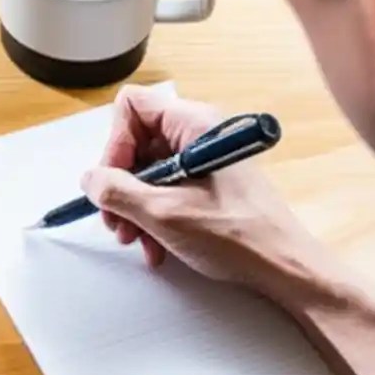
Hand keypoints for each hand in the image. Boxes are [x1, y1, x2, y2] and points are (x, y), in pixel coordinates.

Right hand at [78, 85, 318, 297]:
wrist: (284, 267)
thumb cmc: (237, 235)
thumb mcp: (163, 213)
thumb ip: (117, 192)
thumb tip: (90, 179)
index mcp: (194, 125)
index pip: (132, 107)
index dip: (114, 143)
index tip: (111, 181)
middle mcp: (199, 134)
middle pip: (136, 142)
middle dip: (120, 184)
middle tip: (115, 219)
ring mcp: (204, 159)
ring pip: (148, 170)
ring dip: (133, 206)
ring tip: (134, 239)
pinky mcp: (209, 183)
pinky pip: (166, 188)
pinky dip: (153, 215)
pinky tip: (155, 246)